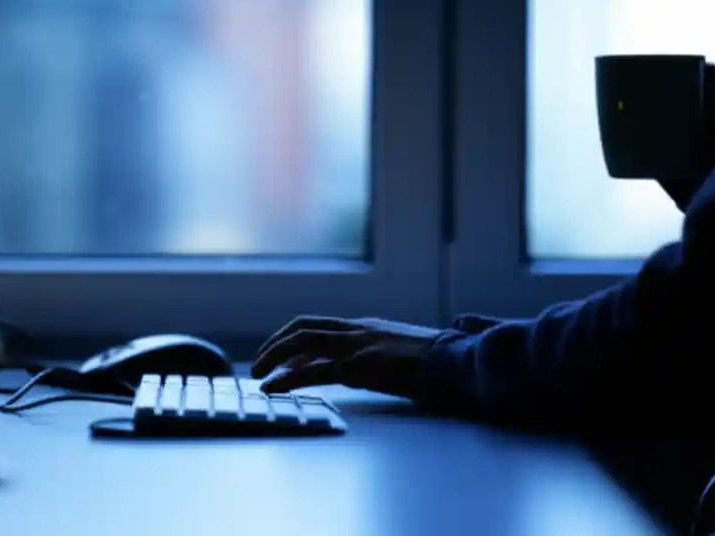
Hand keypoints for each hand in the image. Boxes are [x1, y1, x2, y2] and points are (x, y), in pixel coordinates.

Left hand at [250, 316, 445, 397]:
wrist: (457, 361)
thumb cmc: (435, 361)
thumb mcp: (398, 351)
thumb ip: (375, 353)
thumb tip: (359, 365)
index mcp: (365, 327)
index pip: (316, 325)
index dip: (289, 337)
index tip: (275, 354)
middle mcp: (357, 331)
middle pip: (302, 328)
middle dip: (274, 344)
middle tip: (257, 363)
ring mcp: (358, 347)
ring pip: (302, 343)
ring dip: (273, 358)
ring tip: (258, 376)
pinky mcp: (361, 368)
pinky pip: (315, 371)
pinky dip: (289, 379)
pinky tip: (274, 389)